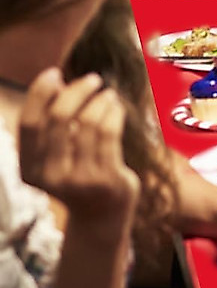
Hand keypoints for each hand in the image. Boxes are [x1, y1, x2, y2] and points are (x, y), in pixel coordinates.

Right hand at [18, 69, 138, 232]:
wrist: (102, 214)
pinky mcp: (105, 178)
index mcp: (30, 169)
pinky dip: (113, 112)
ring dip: (101, 100)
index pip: (29, 124)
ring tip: (108, 94)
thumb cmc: (79, 172)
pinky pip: (110, 132)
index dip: (39, 94)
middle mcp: (50, 175)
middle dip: (76, 90)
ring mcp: (78, 178)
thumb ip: (52, 124)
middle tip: (92, 78)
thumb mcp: (56, 154)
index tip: (54, 73)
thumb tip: (55, 82)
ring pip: (89, 122)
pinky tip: (115, 107)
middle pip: (59, 117)